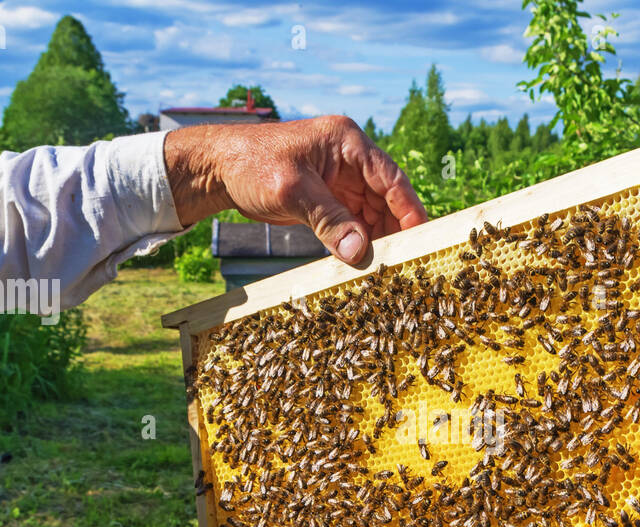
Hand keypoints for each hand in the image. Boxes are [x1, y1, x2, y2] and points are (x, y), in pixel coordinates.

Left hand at [163, 115, 427, 264]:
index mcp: (347, 143)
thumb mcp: (291, 190)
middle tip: (404, 263)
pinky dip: (358, 243)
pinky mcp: (328, 200)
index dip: (409, 209)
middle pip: (386, 199)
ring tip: (385, 269)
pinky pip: (353, 224)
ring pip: (372, 215)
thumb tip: (360, 252)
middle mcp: (349, 160)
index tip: (422, 238)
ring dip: (377, 240)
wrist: (217, 169)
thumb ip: (328, 220)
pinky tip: (363, 264)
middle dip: (394, 231)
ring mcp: (340, 180)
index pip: (390, 179)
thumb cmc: (251, 165)